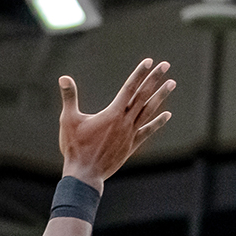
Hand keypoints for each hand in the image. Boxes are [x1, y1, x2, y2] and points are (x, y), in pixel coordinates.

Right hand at [57, 59, 174, 192]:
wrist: (85, 174)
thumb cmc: (74, 147)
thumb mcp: (68, 120)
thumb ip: (69, 97)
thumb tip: (63, 78)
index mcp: (112, 113)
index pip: (128, 88)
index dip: (139, 74)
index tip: (148, 62)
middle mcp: (125, 121)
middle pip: (143, 96)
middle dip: (154, 79)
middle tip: (165, 65)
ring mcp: (130, 133)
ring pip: (149, 110)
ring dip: (160, 96)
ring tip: (172, 83)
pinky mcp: (131, 145)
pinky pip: (147, 130)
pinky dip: (157, 122)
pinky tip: (167, 114)